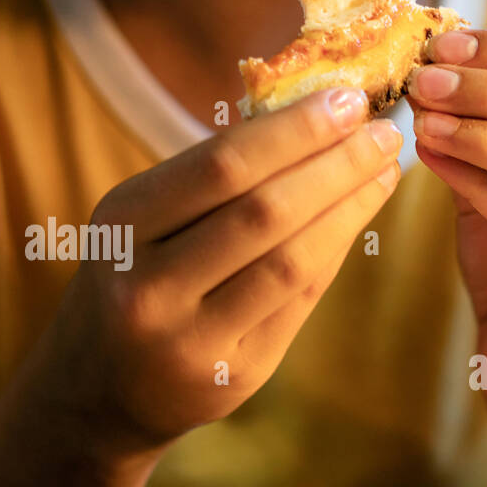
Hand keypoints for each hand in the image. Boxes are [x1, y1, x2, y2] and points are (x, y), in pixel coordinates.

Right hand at [38, 88, 401, 454]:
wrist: (101, 386)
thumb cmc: (137, 277)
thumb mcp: (144, 221)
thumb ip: (213, 180)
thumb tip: (318, 118)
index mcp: (123, 223)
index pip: (221, 166)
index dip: (293, 131)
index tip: (348, 99)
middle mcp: (148, 285)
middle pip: (263, 213)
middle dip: (335, 166)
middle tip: (385, 134)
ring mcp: (190, 339)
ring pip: (290, 263)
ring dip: (349, 210)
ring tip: (384, 172)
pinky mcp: (230, 376)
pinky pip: (298, 303)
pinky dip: (335, 252)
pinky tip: (358, 218)